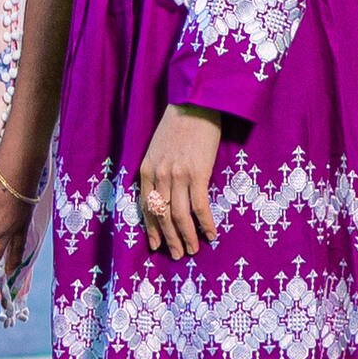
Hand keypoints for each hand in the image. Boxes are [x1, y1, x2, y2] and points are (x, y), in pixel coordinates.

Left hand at [134, 110, 225, 258]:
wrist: (195, 104)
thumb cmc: (178, 126)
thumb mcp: (157, 149)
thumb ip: (157, 172)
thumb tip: (164, 195)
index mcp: (146, 170)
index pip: (146, 207)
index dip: (151, 229)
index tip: (155, 245)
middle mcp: (159, 176)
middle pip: (161, 216)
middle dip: (169, 238)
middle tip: (177, 255)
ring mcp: (178, 176)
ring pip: (179, 216)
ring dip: (186, 236)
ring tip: (192, 250)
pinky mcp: (198, 174)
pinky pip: (199, 206)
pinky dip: (205, 224)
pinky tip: (211, 235)